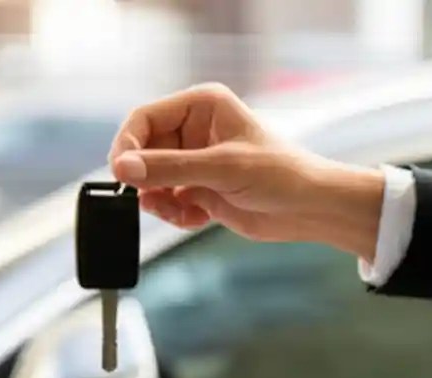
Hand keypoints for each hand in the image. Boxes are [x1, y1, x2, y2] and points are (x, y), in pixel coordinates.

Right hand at [109, 83, 385, 259]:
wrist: (310, 209)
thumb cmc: (280, 174)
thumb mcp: (222, 168)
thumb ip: (169, 168)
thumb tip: (122, 169)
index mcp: (202, 105)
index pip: (144, 118)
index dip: (128, 145)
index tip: (121, 174)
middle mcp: (194, 130)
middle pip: (143, 152)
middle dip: (146, 180)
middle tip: (152, 200)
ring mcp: (196, 161)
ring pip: (152, 181)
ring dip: (160, 201)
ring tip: (180, 211)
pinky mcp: (200, 189)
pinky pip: (168, 201)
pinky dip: (175, 214)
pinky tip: (198, 218)